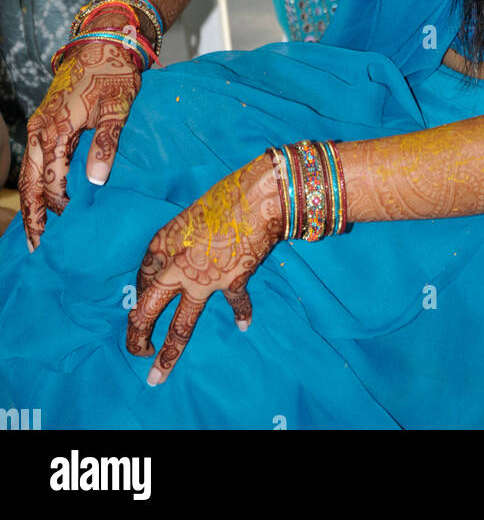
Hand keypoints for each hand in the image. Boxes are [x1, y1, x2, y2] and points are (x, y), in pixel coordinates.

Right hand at [19, 35, 140, 249]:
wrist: (101, 42)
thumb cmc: (112, 73)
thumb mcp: (117, 108)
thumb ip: (106, 144)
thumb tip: (95, 182)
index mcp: (57, 130)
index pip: (52, 180)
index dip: (60, 205)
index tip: (70, 227)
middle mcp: (41, 130)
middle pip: (29, 182)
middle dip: (32, 216)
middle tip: (36, 247)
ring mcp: (39, 126)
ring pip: (28, 172)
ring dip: (30, 203)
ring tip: (34, 234)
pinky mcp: (45, 122)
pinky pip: (34, 160)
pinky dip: (34, 183)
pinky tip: (41, 199)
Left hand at [126, 152, 282, 384]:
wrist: (258, 196)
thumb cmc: (224, 197)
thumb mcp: (190, 218)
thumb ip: (182, 245)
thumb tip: (183, 265)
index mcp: (161, 246)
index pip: (141, 280)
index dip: (142, 296)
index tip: (142, 306)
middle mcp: (174, 267)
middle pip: (146, 309)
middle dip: (137, 336)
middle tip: (136, 353)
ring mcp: (202, 281)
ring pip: (180, 326)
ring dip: (168, 354)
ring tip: (157, 376)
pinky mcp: (231, 284)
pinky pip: (235, 305)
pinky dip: (242, 314)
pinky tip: (244, 325)